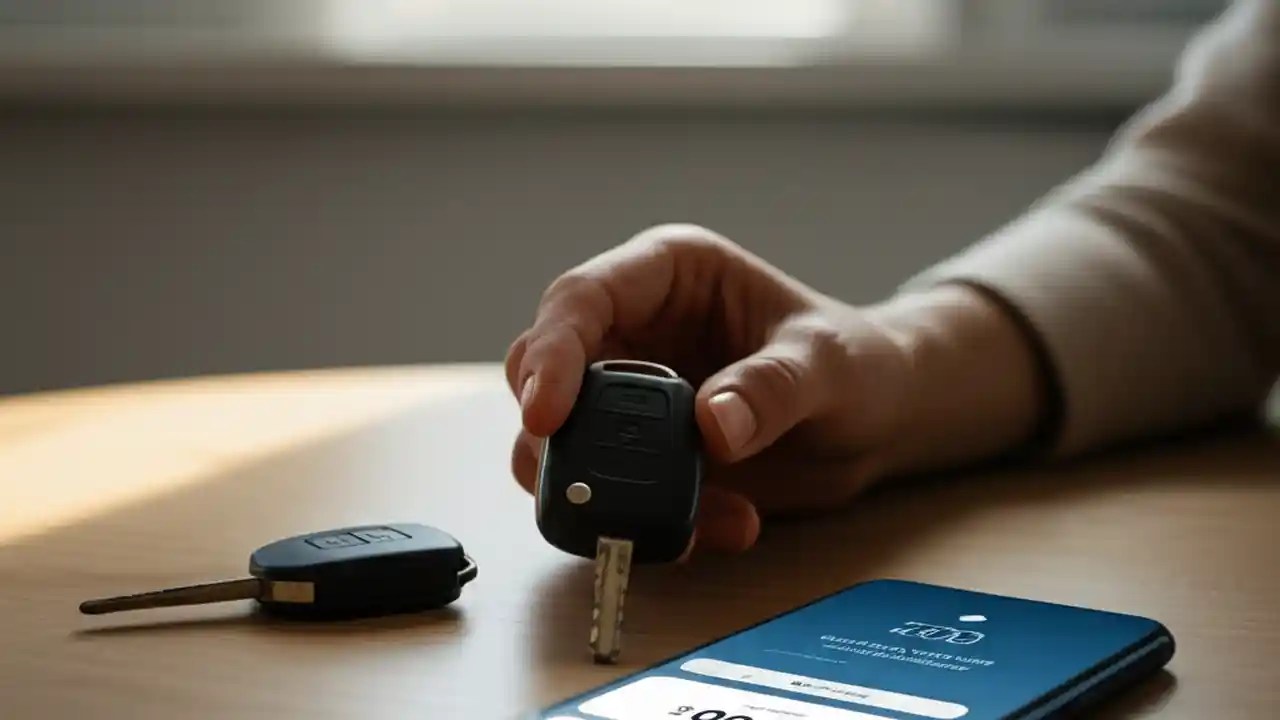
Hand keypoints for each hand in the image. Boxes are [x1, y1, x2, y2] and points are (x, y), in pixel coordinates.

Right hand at [505, 224, 1044, 554]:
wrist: (877, 422)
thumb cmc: (855, 361)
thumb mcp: (827, 363)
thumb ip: (773, 388)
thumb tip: (712, 426)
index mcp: (665, 275)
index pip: (581, 299)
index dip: (551, 352)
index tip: (547, 415)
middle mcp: (632, 332)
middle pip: (545, 376)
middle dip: (554, 438)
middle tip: (584, 488)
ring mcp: (629, 399)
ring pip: (564, 448)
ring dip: (604, 496)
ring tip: (683, 525)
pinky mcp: (642, 458)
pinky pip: (613, 495)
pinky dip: (649, 524)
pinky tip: (720, 529)